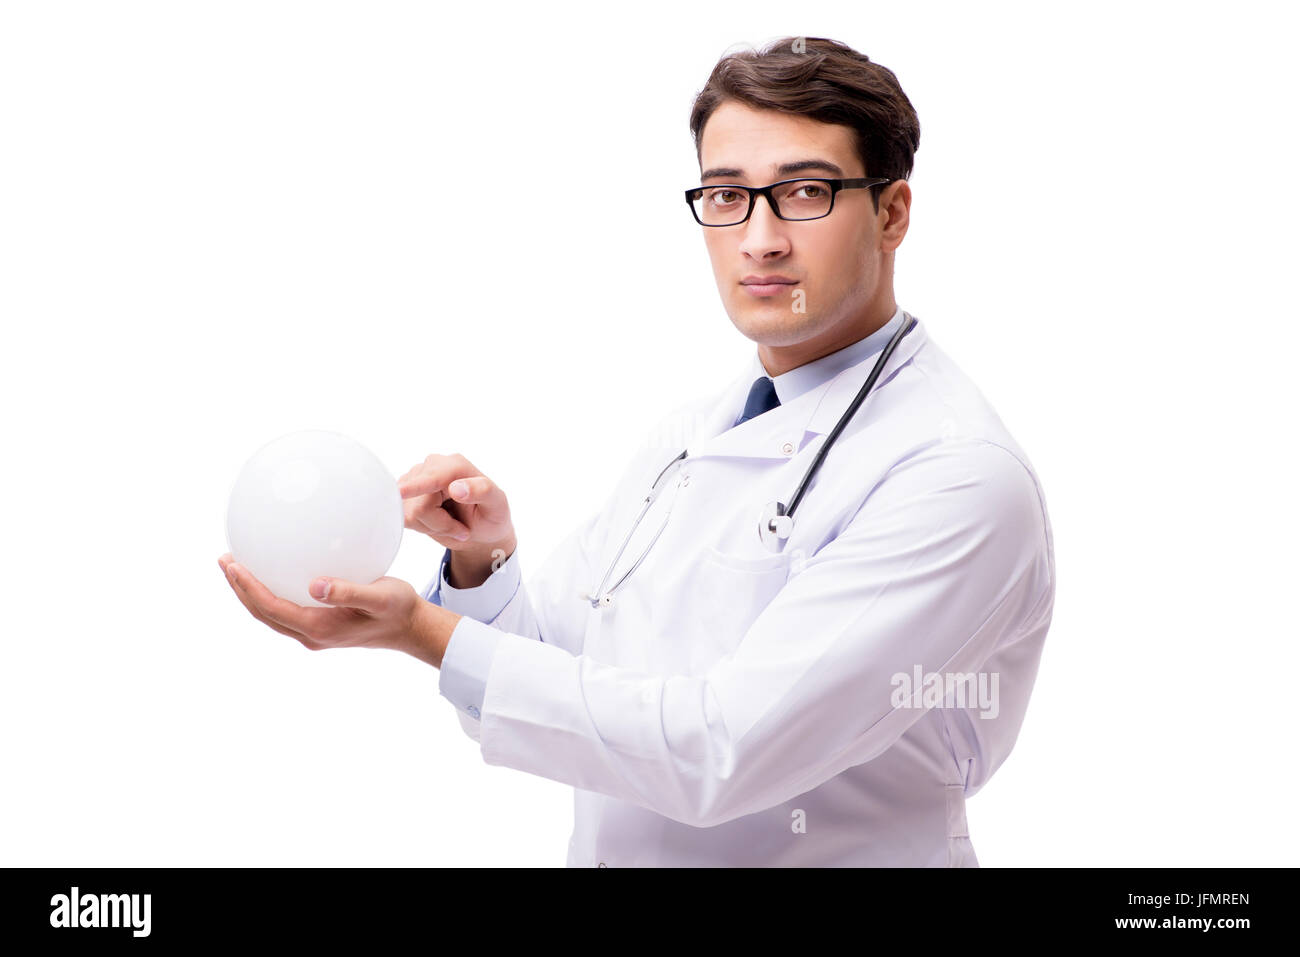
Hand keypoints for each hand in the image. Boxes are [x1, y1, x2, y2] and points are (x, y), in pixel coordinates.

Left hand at [218, 552, 457, 667]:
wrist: (411, 629)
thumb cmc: (398, 610)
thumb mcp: (379, 597)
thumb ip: (348, 592)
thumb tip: (315, 585)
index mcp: (319, 628)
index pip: (273, 608)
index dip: (249, 588)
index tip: (234, 565)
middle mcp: (311, 634)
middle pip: (263, 613)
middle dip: (240, 589)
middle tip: (225, 560)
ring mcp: (314, 632)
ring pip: (271, 614)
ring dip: (251, 592)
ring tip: (237, 566)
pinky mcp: (321, 625)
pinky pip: (285, 609)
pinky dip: (270, 592)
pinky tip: (274, 571)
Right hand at [397, 453, 515, 554]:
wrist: (480, 529)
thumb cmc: (491, 515)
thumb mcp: (497, 505)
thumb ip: (483, 491)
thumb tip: (455, 487)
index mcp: (455, 465)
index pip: (432, 479)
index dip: (416, 487)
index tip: (400, 492)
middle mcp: (432, 467)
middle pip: (419, 506)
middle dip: (440, 524)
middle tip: (462, 529)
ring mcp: (415, 479)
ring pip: (408, 514)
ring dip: (432, 526)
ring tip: (451, 522)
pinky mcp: (404, 493)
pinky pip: (402, 518)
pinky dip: (422, 527)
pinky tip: (437, 521)